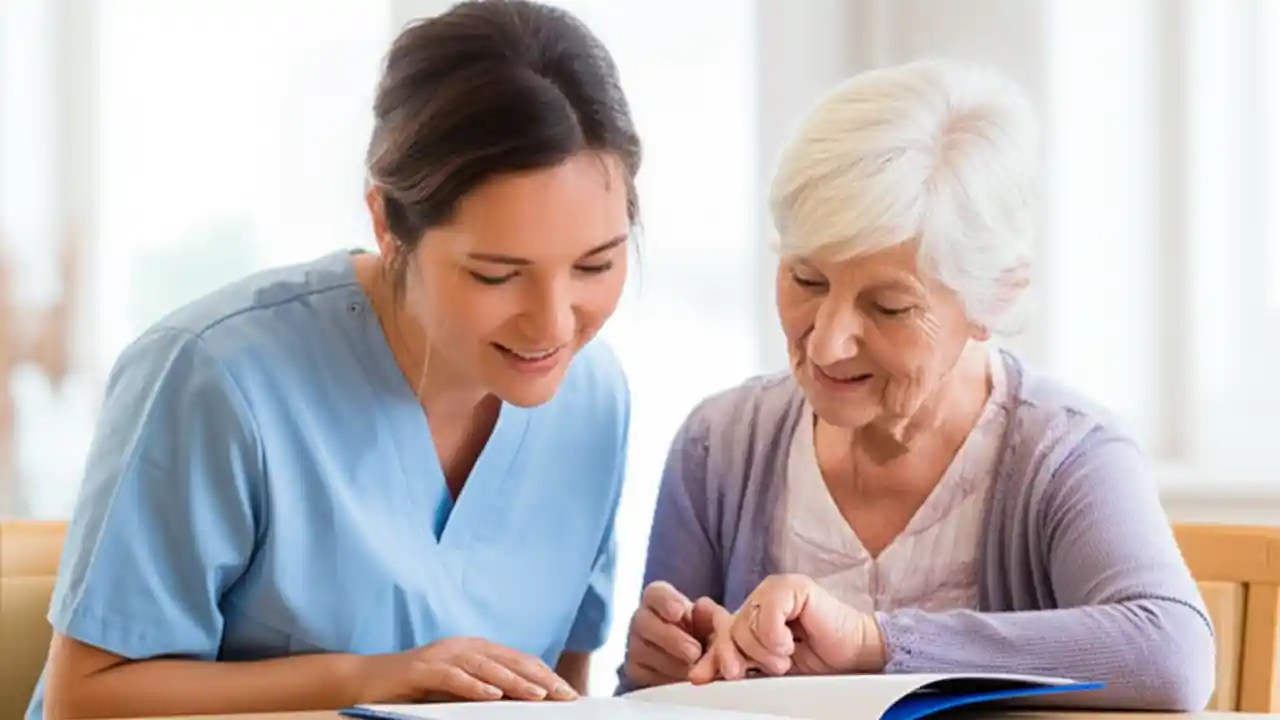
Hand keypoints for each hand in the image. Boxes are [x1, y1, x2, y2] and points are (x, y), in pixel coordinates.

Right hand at [359, 637, 578, 702]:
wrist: (367, 679)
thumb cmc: (416, 687)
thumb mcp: (458, 688)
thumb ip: (485, 689)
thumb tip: (520, 701)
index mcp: (474, 649)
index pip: (517, 660)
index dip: (544, 674)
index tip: (567, 692)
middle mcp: (462, 646)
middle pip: (508, 659)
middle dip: (539, 677)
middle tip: (563, 694)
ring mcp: (441, 655)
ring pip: (486, 665)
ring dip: (514, 680)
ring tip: (538, 695)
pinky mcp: (421, 668)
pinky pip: (452, 676)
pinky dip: (473, 684)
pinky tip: (492, 694)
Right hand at [623, 581, 726, 686]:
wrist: (704, 663)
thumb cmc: (708, 636)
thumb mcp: (717, 623)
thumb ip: (713, 615)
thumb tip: (702, 607)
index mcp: (660, 599)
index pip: (655, 593)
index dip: (665, 601)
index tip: (680, 612)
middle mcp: (643, 619)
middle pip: (644, 622)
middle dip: (670, 638)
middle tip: (695, 652)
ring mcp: (636, 644)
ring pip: (642, 650)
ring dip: (671, 662)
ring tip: (695, 669)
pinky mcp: (636, 670)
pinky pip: (643, 674)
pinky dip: (664, 678)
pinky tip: (682, 680)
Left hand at [690, 574, 885, 681]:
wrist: (853, 655)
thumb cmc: (815, 660)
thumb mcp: (767, 668)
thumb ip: (737, 665)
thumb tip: (699, 674)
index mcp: (750, 618)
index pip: (719, 635)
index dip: (712, 657)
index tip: (703, 678)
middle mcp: (758, 601)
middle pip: (729, 631)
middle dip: (742, 657)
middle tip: (769, 668)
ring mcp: (774, 590)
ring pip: (745, 625)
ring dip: (765, 652)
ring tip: (786, 657)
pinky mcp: (792, 586)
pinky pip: (766, 614)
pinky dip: (775, 637)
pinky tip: (790, 643)